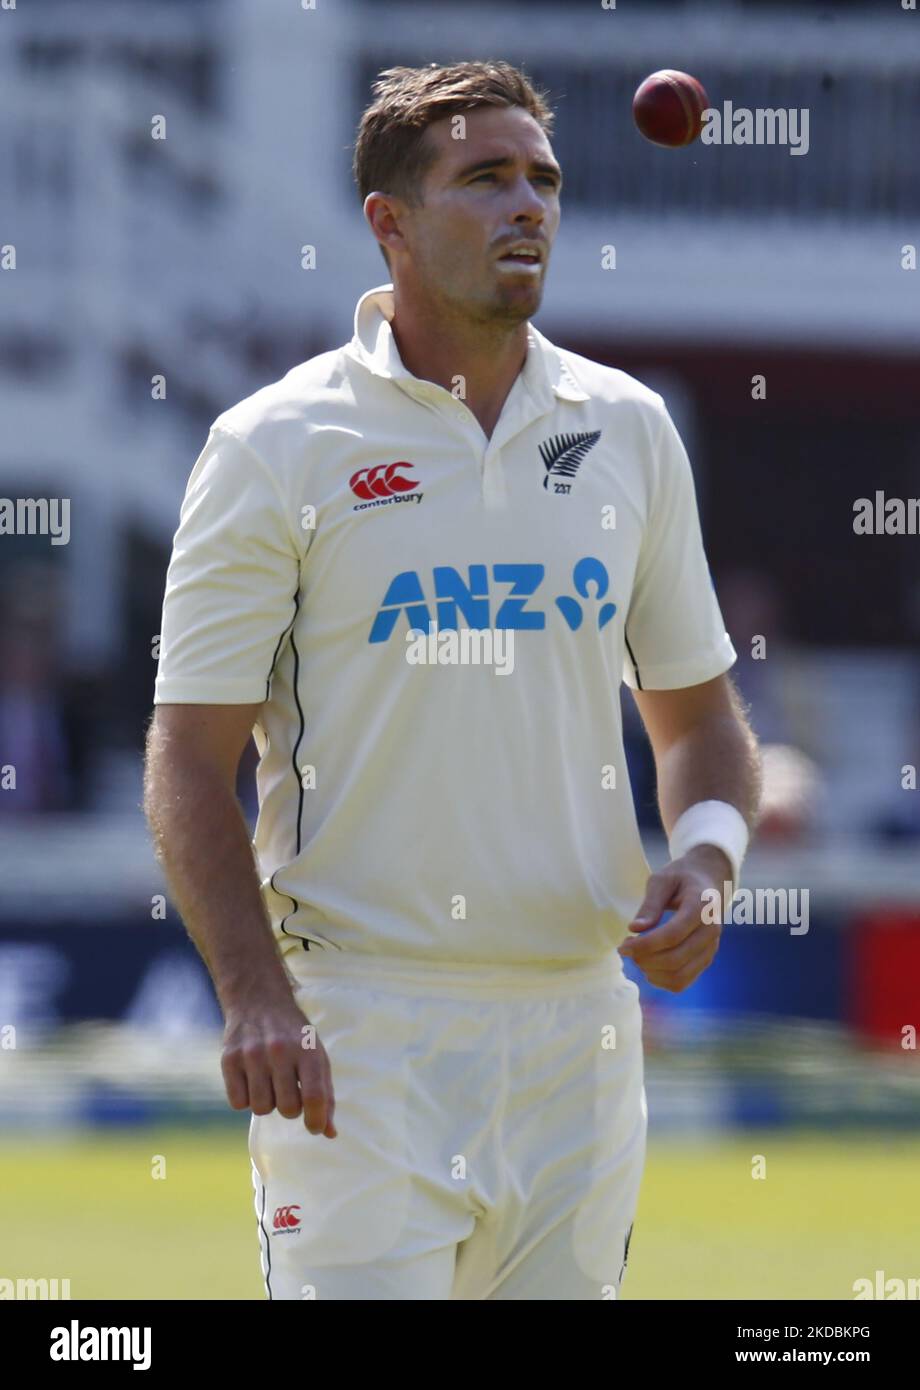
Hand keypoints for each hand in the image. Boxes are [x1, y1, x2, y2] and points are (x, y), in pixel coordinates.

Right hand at [220, 990, 336, 1136]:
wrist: (258, 1000)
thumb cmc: (294, 1036)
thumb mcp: (316, 1055)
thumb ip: (325, 1094)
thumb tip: (329, 1133)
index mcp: (308, 1050)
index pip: (315, 1097)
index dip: (316, 1120)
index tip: (314, 1128)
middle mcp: (280, 1051)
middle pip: (288, 1109)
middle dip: (291, 1108)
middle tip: (287, 1090)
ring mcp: (252, 1054)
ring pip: (261, 1109)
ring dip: (267, 1103)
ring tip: (269, 1082)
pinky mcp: (229, 1059)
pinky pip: (237, 1103)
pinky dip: (245, 1098)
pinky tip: (251, 1080)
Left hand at [618, 844, 730, 992]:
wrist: (709, 880)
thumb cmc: (682, 878)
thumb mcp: (662, 880)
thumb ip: (650, 904)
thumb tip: (634, 928)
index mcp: (702, 907)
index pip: (672, 935)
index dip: (644, 945)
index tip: (623, 946)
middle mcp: (711, 931)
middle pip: (676, 960)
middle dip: (645, 960)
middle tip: (626, 949)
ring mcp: (711, 948)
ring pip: (680, 976)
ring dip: (652, 973)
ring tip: (637, 957)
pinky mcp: (706, 959)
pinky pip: (684, 981)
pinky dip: (662, 980)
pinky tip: (649, 966)